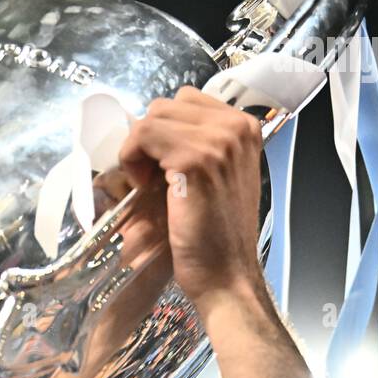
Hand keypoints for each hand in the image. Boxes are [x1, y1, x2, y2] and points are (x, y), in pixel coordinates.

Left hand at [118, 88, 264, 315]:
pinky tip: (143, 186)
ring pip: (154, 116)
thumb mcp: (219, 179)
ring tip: (148, 183)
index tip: (163, 167)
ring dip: (139, 149)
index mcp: (245, 128)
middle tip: (152, 178)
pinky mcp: (195, 159)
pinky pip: (144, 135)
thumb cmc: (217, 238)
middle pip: (168, 105)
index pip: (188, 101)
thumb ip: (202, 148)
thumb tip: (160, 132)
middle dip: (150, 138)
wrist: (226, 276)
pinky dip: (132, 158)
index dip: (165, 131)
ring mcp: (218, 140)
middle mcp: (237, 126)